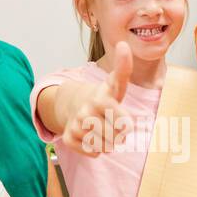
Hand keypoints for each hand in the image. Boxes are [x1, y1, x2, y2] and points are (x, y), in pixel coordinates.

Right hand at [61, 41, 133, 157]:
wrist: (77, 103)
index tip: (125, 120)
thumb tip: (124, 44)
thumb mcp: (115, 83)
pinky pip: (91, 152)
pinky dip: (95, 149)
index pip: (124, 123)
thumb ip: (123, 67)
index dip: (127, 124)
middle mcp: (86, 112)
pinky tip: (92, 137)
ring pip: (103, 147)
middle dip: (118, 135)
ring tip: (103, 130)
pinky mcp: (68, 138)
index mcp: (100, 99)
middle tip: (112, 124)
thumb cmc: (104, 96)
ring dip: (108, 143)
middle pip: (115, 138)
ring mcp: (76, 125)